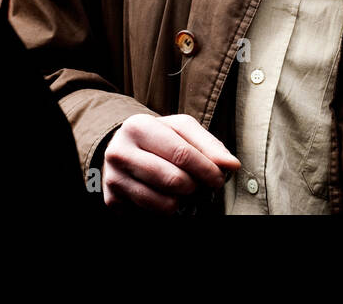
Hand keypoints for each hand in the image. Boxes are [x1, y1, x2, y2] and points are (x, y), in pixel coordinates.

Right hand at [102, 113, 240, 212]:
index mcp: (138, 127)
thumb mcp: (180, 130)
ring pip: (163, 203)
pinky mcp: (112, 200)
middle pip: (173, 180)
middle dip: (195, 186)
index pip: (181, 153)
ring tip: (182, 189)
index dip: (207, 169)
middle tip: (199, 184)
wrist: (122, 149)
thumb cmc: (158, 139)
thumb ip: (208, 144)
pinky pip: (151, 215)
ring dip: (182, 200)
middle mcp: (120, 152)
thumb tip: (231, 165)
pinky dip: (164, 209)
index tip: (219, 178)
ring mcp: (113, 178)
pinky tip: (163, 195)